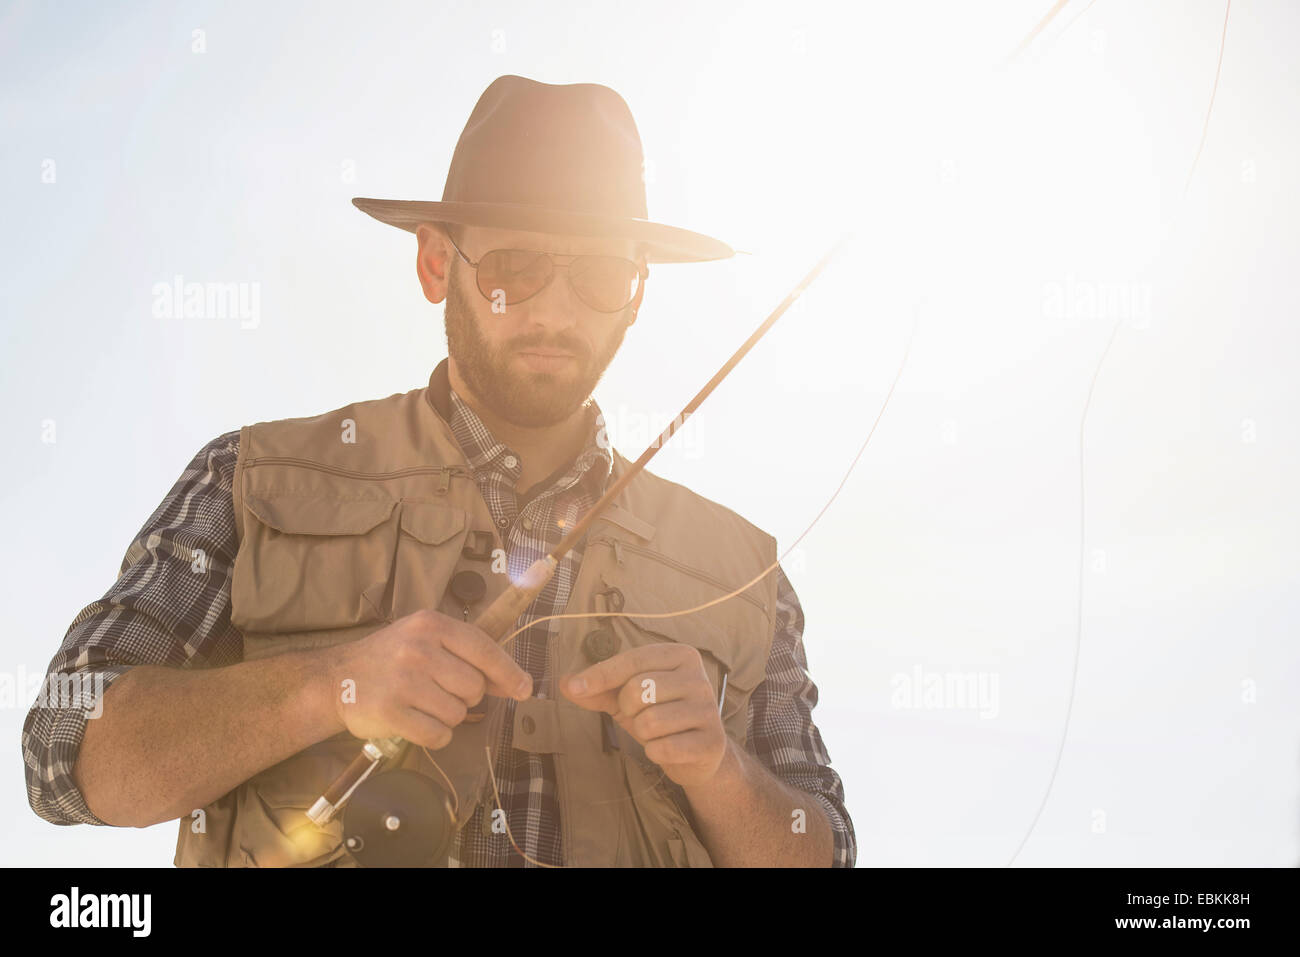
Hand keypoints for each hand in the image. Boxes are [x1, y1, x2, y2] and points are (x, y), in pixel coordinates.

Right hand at [325, 609, 530, 748]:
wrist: (337, 678)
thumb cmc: (391, 658)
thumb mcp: (427, 640)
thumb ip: (469, 656)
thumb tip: (515, 683)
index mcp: (432, 624)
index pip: (485, 650)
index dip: (509, 673)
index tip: (524, 689)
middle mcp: (418, 649)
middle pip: (475, 687)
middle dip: (465, 697)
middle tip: (437, 690)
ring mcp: (403, 680)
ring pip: (458, 714)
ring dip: (447, 717)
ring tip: (421, 703)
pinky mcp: (391, 712)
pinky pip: (438, 735)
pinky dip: (434, 735)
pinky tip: (415, 721)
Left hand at [560, 643, 725, 787]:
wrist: (700, 753)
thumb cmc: (661, 716)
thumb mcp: (628, 698)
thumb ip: (599, 689)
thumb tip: (565, 682)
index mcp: (680, 656)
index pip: (633, 660)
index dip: (601, 674)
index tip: (574, 687)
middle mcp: (698, 677)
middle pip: (639, 689)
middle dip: (628, 709)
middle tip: (641, 716)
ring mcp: (708, 709)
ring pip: (650, 720)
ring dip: (643, 733)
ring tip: (657, 733)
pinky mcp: (712, 741)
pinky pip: (665, 748)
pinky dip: (655, 752)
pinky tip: (667, 749)